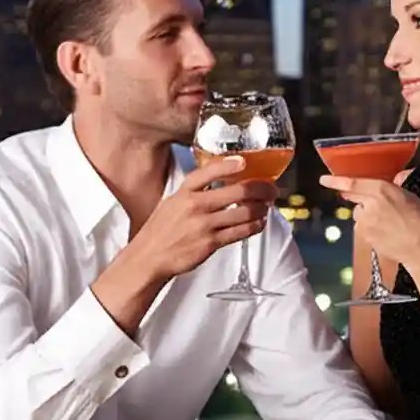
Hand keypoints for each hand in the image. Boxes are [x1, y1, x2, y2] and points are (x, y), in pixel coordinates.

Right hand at [129, 156, 278, 279]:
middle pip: (237, 191)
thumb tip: (219, 182)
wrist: (149, 257)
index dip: (229, 165)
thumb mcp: (171, 202)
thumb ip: (193, 192)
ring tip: (266, 206)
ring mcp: (204, 225)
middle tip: (270, 189)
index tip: (244, 161)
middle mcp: (195, 205)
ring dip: (261, 209)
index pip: (208, 171)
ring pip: (244, 212)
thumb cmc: (161, 231)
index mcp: (184, 192)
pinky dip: (254, 226)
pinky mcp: (210, 243)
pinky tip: (259, 223)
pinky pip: (240, 232)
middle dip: (260, 189)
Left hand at [318, 175, 419, 271]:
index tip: (323, 180)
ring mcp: (366, 224)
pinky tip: (388, 234)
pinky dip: (373, 230)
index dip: (335, 181)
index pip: (352, 183)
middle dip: (364, 202)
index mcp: (381, 190)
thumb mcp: (411, 196)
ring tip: (390, 224)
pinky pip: (365, 230)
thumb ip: (394, 187)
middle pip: (357, 201)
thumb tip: (394, 179)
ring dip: (369, 217)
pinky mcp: (366, 238)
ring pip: (361, 216)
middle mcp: (370, 205)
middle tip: (383, 209)